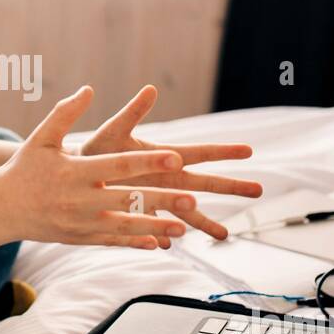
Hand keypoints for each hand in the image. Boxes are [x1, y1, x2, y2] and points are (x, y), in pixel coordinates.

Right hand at [0, 85, 219, 249]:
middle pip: (128, 198)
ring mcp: (80, 222)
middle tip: (193, 198)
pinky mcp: (79, 238)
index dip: (147, 161)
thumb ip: (65, 113)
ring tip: (184, 226)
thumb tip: (88, 89)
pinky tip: (157, 242)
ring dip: (155, 226)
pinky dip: (134, 241)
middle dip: (161, 199)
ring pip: (124, 225)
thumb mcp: (40, 138)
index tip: (174, 157)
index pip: (118, 166)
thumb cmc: (24, 169)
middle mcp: (79, 200)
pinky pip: (112, 241)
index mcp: (74, 172)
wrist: (1, 208)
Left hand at [75, 84, 262, 239]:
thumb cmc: (95, 147)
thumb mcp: (113, 130)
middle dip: (230, 186)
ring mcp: (155, 196)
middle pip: (203, 183)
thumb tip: (150, 89)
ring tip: (224, 235)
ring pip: (186, 212)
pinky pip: (157, 228)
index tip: (248, 149)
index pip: (199, 152)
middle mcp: (164, 177)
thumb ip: (132, 112)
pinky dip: (163, 236)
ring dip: (204, 222)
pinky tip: (170, 244)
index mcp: (163, 155)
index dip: (223, 151)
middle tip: (259, 189)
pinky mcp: (140, 214)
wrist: (75, 172)